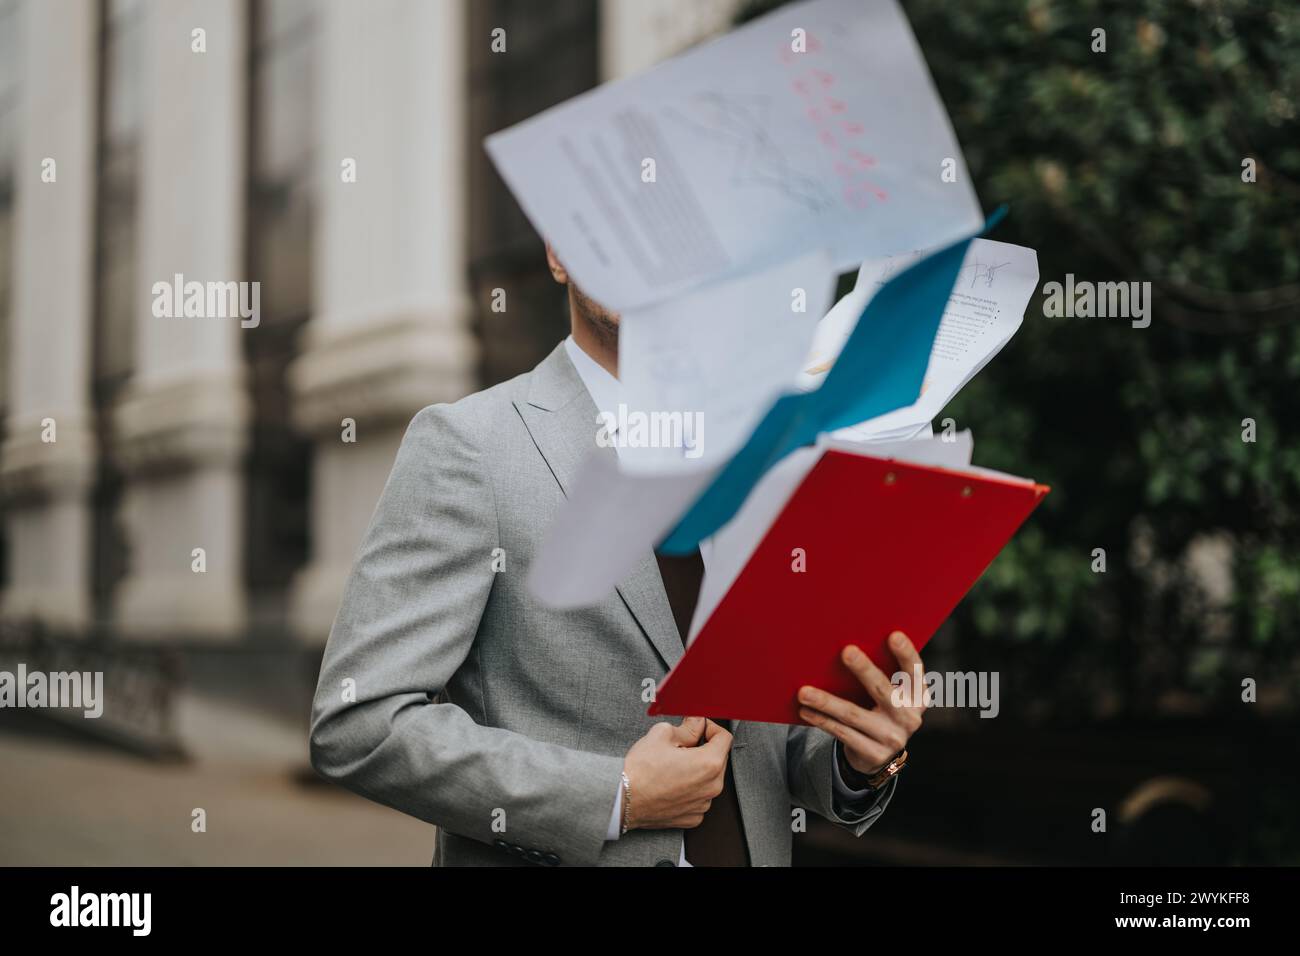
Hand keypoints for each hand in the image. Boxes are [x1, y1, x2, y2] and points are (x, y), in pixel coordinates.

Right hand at [622, 717, 731, 830]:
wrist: (621, 799)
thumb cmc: (640, 769)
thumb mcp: (663, 734)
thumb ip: (688, 726)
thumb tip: (697, 722)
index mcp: (709, 764)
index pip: (724, 738)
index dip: (710, 728)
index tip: (699, 728)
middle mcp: (712, 787)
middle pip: (718, 759)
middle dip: (702, 749)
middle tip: (679, 746)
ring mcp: (702, 805)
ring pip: (708, 779)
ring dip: (696, 770)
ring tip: (673, 766)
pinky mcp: (692, 817)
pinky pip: (698, 797)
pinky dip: (689, 789)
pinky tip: (671, 783)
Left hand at [797, 631, 925, 775]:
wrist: (878, 755)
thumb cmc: (879, 710)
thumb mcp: (889, 694)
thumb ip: (879, 675)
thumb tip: (844, 647)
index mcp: (917, 696)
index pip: (915, 671)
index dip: (906, 653)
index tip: (894, 635)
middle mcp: (909, 717)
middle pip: (883, 690)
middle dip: (864, 670)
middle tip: (846, 650)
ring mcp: (892, 738)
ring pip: (854, 715)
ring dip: (826, 702)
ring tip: (804, 691)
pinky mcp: (874, 754)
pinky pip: (843, 733)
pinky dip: (822, 720)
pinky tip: (805, 711)